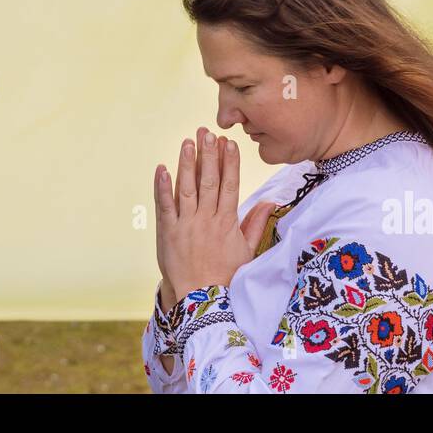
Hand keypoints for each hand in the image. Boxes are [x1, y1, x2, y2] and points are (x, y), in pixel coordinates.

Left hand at [154, 126, 276, 302]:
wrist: (202, 299)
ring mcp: (187, 224)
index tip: (229, 143)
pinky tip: (162, 168)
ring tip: (188, 142)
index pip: (230, 185)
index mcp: (227, 222)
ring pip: (187, 188)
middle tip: (207, 132)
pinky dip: (162, 186)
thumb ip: (255, 224)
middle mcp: (207, 219)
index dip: (229, 162)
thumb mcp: (247, 250)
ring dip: (187, 163)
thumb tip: (269, 202)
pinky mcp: (168, 232)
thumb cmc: (226, 275)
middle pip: (209, 181)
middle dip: (209, 155)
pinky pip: (165, 205)